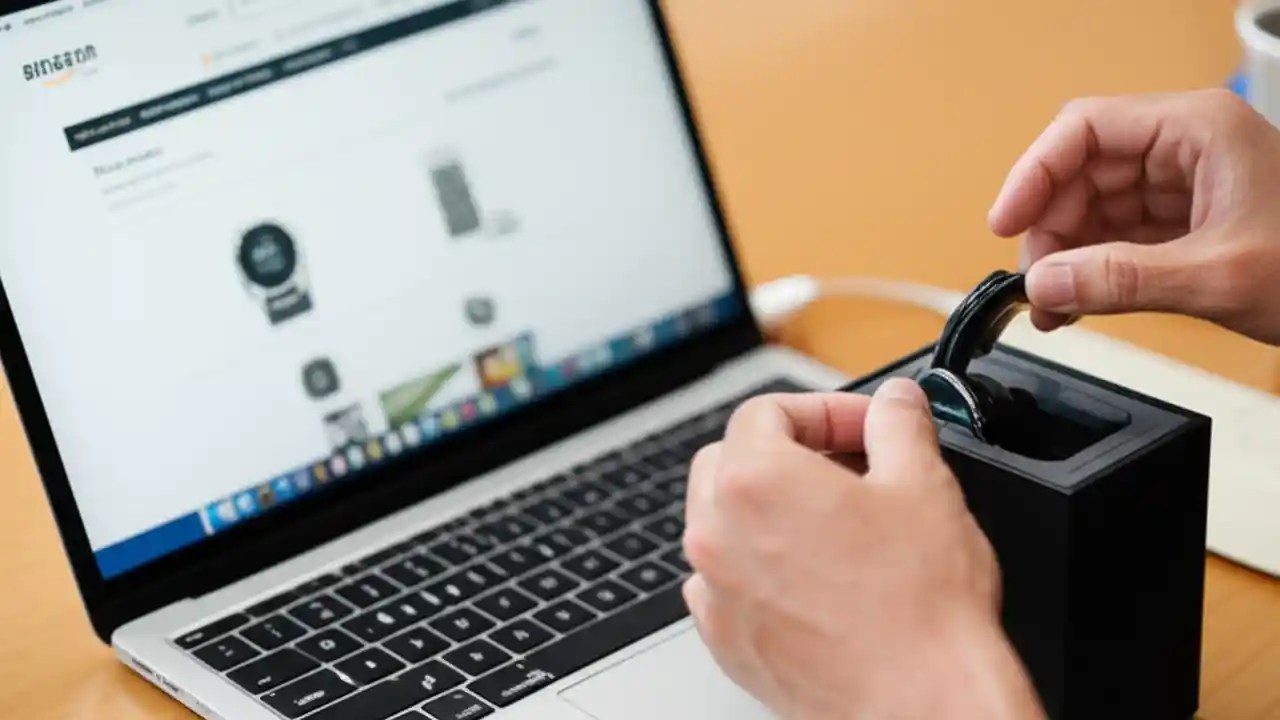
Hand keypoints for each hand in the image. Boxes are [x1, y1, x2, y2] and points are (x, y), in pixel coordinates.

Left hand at [682, 380, 1044, 719]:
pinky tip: (817, 576)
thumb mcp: (925, 484)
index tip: (865, 427)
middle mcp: (716, 533)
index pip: (766, 411)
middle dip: (790, 452)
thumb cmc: (919, 608)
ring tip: (837, 523)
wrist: (920, 704)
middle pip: (732, 460)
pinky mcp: (727, 640)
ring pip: (723, 522)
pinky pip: (727, 581)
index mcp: (753, 481)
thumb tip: (895, 402)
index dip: (824, 410)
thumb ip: (900, 424)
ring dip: (771, 510)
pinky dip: (760, 566)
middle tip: (850, 467)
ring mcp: (715, 591)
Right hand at [988, 89, 1279, 344]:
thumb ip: (1122, 281)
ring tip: (1056, 306)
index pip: (1086, 130)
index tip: (1005, 222)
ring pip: (1094, 207)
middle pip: (1082, 172)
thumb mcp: (1217, 277)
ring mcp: (1185, 185)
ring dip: (1066, 256)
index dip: (1034, 174)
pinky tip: (1078, 303)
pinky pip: (1118, 236)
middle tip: (1039, 284)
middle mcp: (1186, 148)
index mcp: (1197, 130)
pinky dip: (1092, 270)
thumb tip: (1045, 285)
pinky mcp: (1186, 223)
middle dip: (1052, 229)